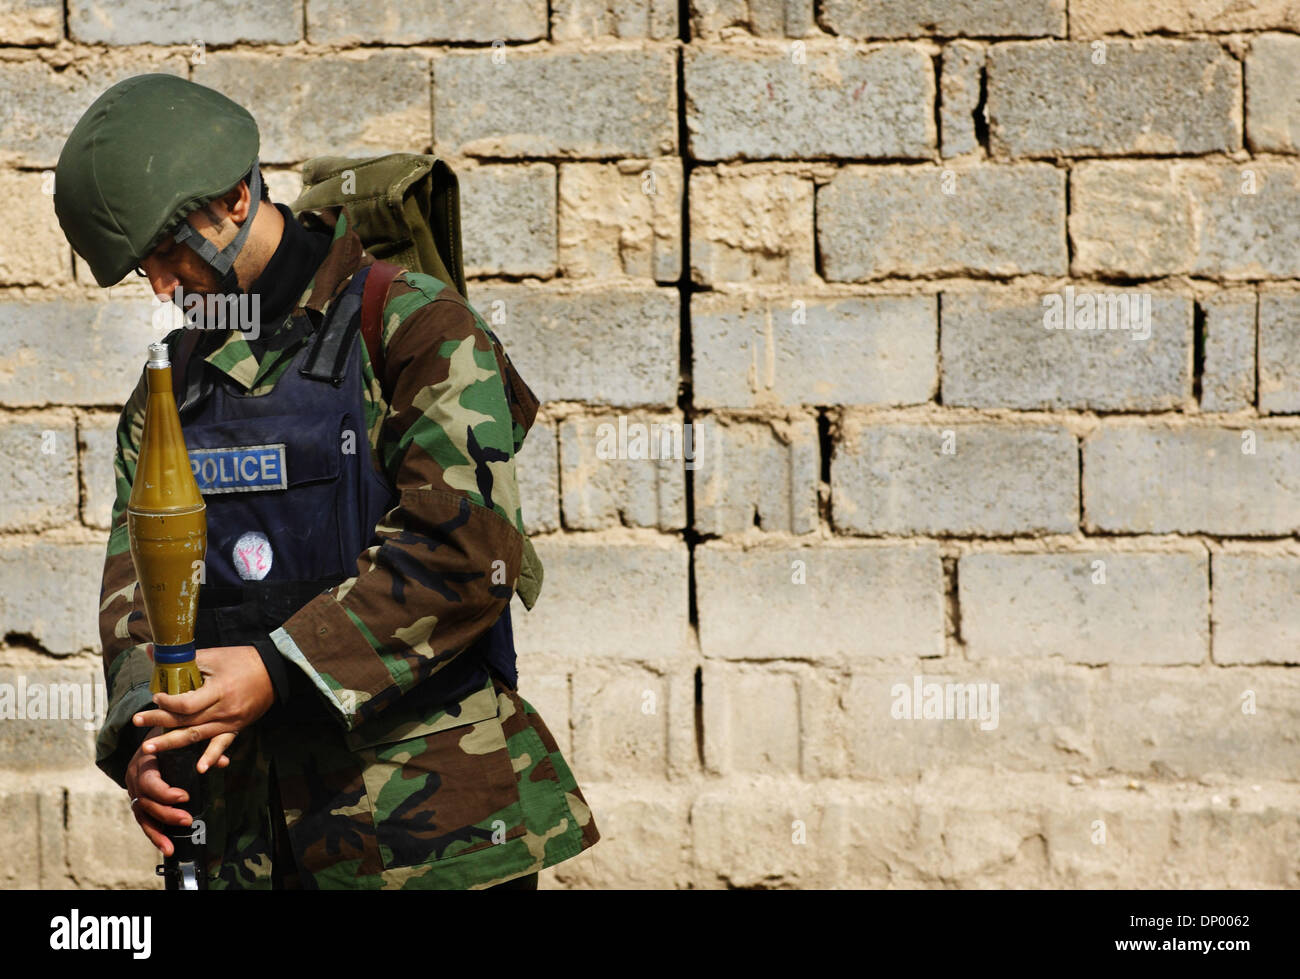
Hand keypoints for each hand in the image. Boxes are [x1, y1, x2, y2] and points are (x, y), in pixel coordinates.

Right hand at [124, 727, 229, 854]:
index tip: (185, 796)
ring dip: (157, 832)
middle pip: (145, 801)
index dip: (165, 792)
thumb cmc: (171, 736)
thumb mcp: (184, 737)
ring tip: (171, 847)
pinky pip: (143, 821)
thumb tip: (223, 762)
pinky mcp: (137, 802)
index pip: (149, 781)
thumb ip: (203, 748)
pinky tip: (167, 848)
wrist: (153, 737)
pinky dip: (155, 835)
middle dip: (166, 814)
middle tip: (187, 820)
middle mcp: (134, 778)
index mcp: (145, 761)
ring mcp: (133, 791)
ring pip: (142, 815)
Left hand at [132, 644, 273, 764]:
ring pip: (197, 736)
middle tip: (136, 721)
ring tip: (148, 748)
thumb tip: (150, 652)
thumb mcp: (214, 656)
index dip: (167, 702)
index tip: (156, 696)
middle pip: (186, 721)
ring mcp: (231, 722)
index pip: (186, 704)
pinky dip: (212, 757)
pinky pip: (222, 745)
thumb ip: (183, 658)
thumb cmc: (242, 660)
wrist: (275, 671)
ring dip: (172, 742)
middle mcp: (224, 710)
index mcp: (219, 690)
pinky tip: (200, 769)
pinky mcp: (236, 728)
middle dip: (159, 722)